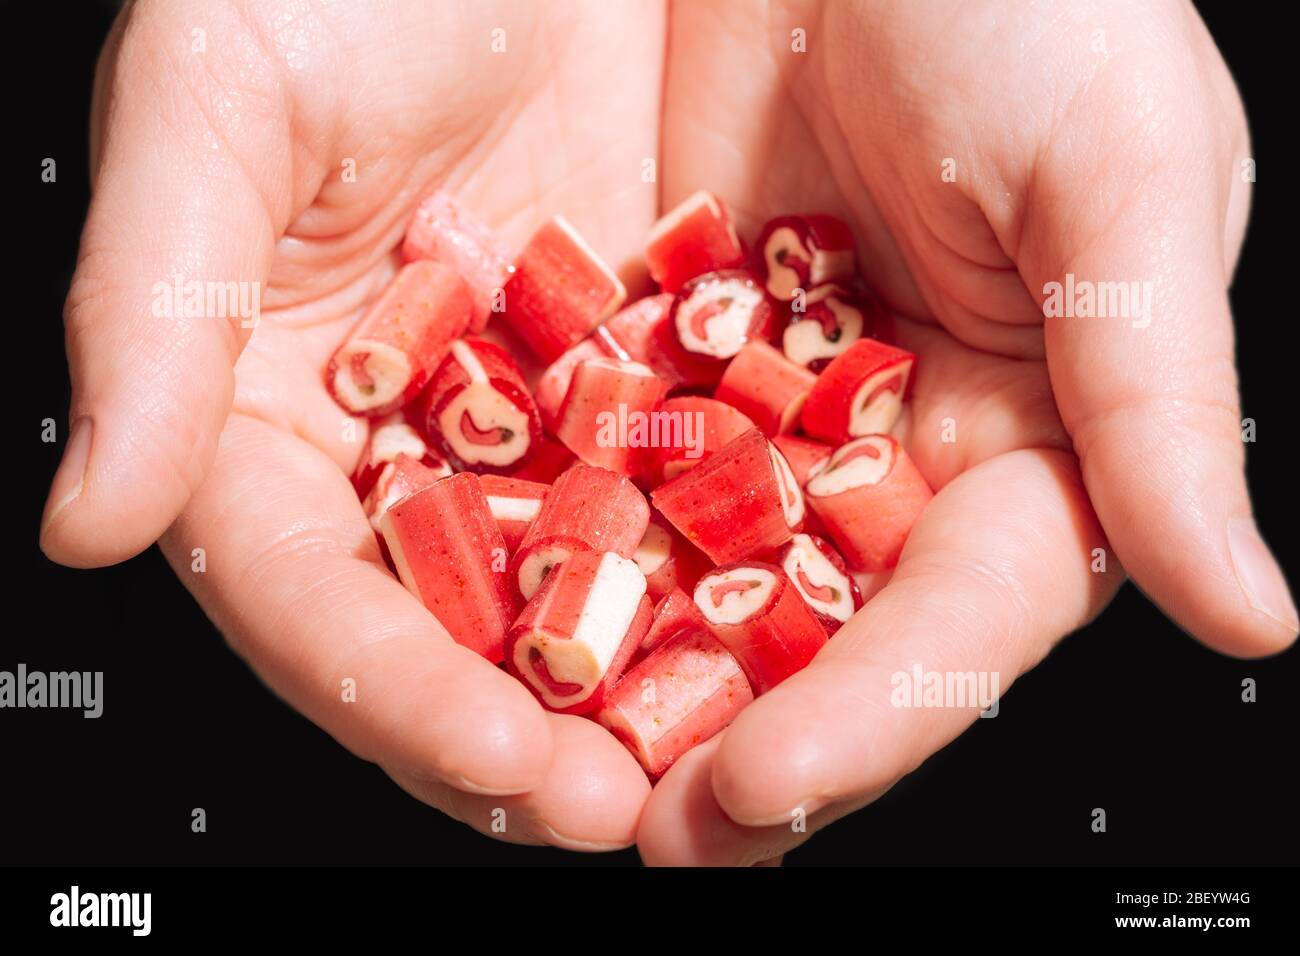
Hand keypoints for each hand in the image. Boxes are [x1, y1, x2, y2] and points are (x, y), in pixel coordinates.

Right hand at [40, 0, 668, 850]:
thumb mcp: (218, 108)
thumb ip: (148, 314)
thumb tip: (87, 520)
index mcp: (268, 419)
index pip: (312, 599)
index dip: (392, 690)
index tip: (494, 759)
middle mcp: (400, 450)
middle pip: (448, 634)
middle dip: (526, 730)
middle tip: (613, 808)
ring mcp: (525, 426)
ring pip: (572, 590)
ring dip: (638, 685)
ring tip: (716, 763)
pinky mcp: (635, 382)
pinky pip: (680, 494)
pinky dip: (721, 564)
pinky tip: (781, 622)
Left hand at [636, 0, 1295, 863]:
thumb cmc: (1027, 0)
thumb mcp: (1120, 181)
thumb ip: (1161, 405)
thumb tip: (1251, 612)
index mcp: (1034, 447)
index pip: (956, 627)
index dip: (871, 718)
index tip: (762, 786)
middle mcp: (902, 460)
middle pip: (825, 644)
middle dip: (740, 741)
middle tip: (644, 833)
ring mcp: (777, 420)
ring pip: (711, 585)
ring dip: (639, 677)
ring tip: (552, 764)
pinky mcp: (673, 361)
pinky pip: (617, 473)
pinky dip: (565, 541)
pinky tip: (499, 609)